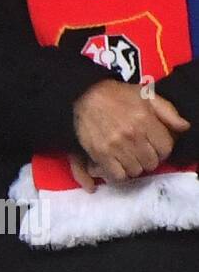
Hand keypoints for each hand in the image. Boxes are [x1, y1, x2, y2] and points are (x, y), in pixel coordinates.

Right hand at [72, 79, 188, 181]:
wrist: (87, 96)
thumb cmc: (119, 96)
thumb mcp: (148, 96)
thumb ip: (168, 112)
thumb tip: (183, 127)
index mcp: (145, 120)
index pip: (165, 148)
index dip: (164, 150)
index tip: (157, 148)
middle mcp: (132, 135)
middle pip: (151, 162)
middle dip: (150, 159)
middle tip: (143, 154)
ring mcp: (115, 146)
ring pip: (135, 170)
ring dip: (135, 167)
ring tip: (131, 159)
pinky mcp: (100, 154)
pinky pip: (117, 175)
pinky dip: (120, 174)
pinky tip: (119, 166)